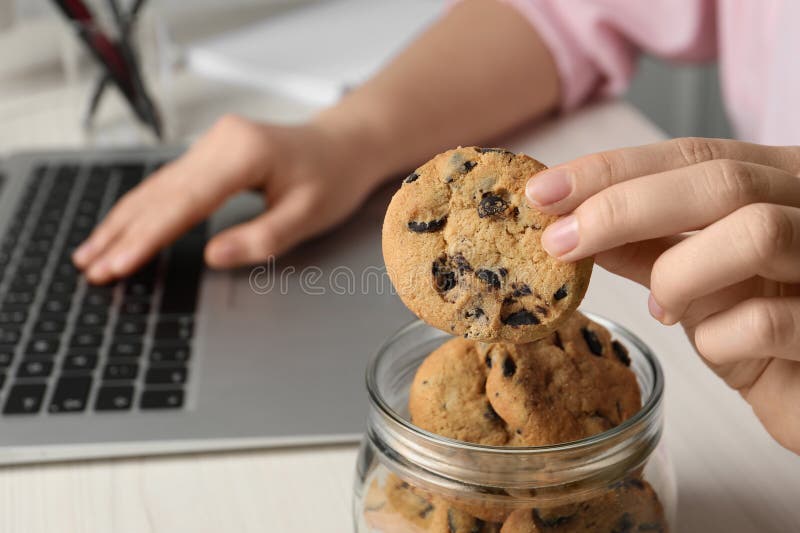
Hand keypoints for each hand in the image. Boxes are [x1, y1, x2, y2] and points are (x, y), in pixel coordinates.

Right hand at [73, 115, 379, 282]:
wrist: (344, 146)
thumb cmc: (332, 178)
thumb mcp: (308, 215)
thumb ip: (261, 238)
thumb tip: (213, 256)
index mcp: (243, 153)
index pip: (183, 203)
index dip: (147, 237)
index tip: (118, 264)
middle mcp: (220, 141)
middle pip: (160, 193)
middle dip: (122, 233)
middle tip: (90, 266)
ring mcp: (212, 143)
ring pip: (157, 186)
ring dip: (123, 220)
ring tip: (91, 251)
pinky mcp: (210, 151)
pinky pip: (168, 183)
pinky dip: (143, 208)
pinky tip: (122, 225)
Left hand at [525, 138, 799, 453]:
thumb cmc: (762, 328)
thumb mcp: (695, 276)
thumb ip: (644, 245)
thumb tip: (568, 220)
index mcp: (781, 180)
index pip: (692, 155)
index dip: (612, 170)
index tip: (542, 191)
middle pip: (722, 180)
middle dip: (624, 208)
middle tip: (559, 240)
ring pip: (755, 232)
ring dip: (679, 272)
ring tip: (660, 305)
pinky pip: (766, 320)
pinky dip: (718, 338)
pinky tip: (715, 347)